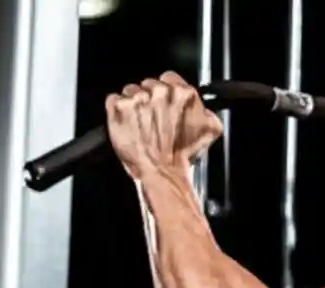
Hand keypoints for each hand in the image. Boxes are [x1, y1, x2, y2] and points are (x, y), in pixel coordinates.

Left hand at [105, 71, 222, 180]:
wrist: (162, 172)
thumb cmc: (182, 155)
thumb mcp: (210, 131)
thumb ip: (207, 112)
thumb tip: (203, 109)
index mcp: (183, 93)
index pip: (169, 78)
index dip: (167, 91)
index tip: (165, 103)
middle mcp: (160, 91)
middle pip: (149, 83)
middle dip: (150, 99)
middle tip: (153, 118)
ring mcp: (137, 98)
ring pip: (131, 90)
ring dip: (133, 104)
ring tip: (139, 124)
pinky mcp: (119, 107)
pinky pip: (113, 99)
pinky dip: (117, 110)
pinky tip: (127, 124)